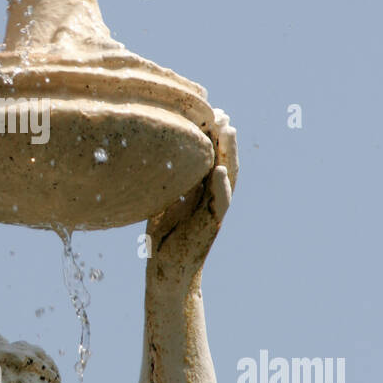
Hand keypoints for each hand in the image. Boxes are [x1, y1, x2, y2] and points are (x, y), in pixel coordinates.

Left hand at [145, 109, 237, 289]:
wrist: (167, 272)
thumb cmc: (164, 237)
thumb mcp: (164, 200)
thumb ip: (168, 179)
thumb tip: (153, 152)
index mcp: (202, 189)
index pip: (211, 156)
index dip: (212, 134)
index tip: (208, 110)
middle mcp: (213, 197)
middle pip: (225, 160)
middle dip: (224, 137)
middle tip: (222, 112)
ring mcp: (215, 212)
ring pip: (228, 177)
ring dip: (229, 153)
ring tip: (229, 129)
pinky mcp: (211, 227)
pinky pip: (220, 204)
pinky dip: (221, 187)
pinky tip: (219, 170)